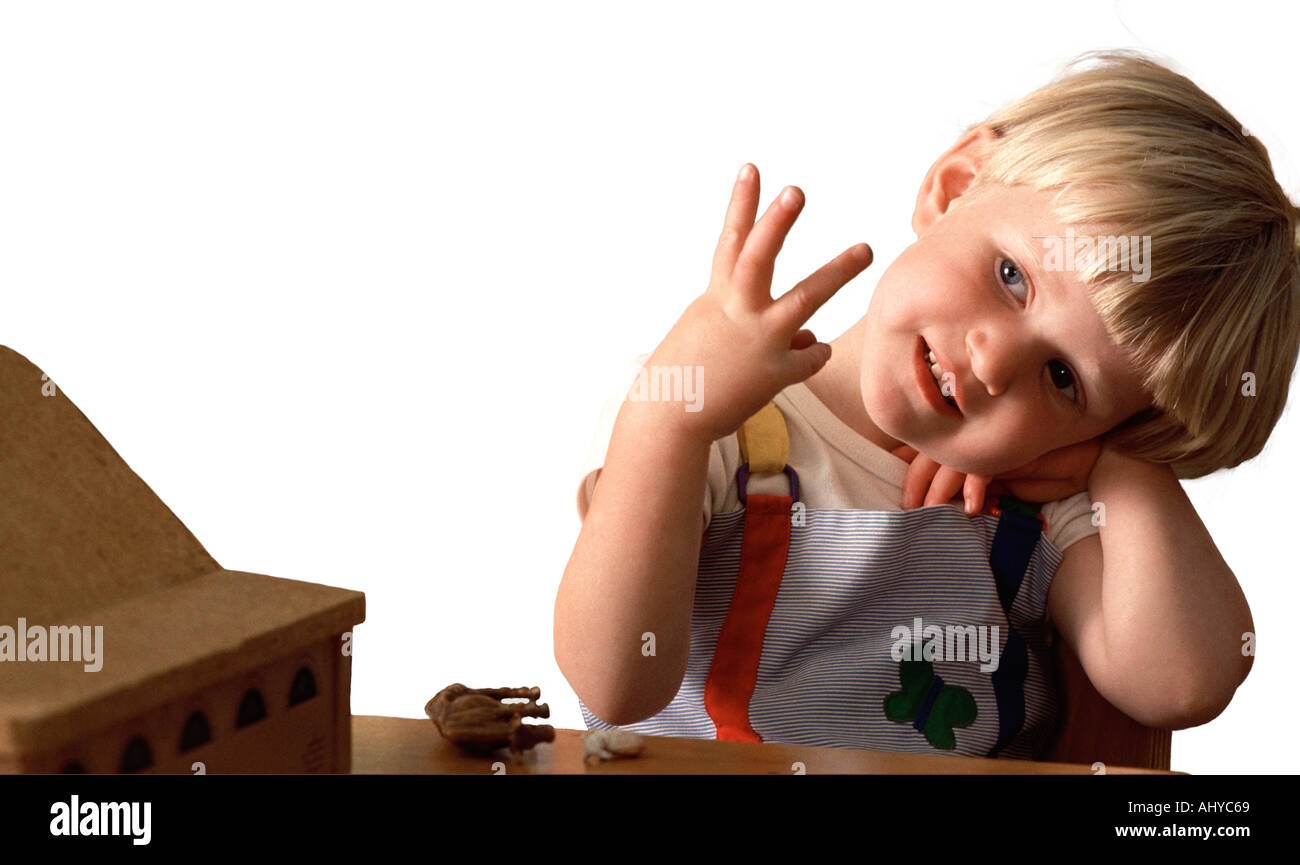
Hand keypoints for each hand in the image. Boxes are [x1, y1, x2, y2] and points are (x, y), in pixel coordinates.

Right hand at [643, 163, 872, 444]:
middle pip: (758, 258)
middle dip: (776, 223)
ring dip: (836, 271)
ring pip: (804, 300)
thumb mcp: (717, 338)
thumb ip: (763, 326)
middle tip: (796, 191)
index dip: (742, 204)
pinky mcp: (774, 374)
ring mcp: (757, 342)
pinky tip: (808, 354)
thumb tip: (808, 332)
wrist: (669, 419)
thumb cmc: (689, 374)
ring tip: (865, 248)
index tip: (752, 168)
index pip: (731, 242)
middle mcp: (738, 313)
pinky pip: (811, 356)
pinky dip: (813, 353)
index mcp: (717, 298)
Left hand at [893, 438, 1103, 512]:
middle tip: (907, 508)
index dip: (908, 463)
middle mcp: (980, 429)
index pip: (930, 444)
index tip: (894, 485)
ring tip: (932, 512)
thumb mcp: (1007, 480)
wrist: (1097, 459)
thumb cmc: (1051, 468)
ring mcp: (995, 434)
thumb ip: (975, 482)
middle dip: (916, 482)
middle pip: (932, 450)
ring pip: (952, 458)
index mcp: (973, 433)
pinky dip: (977, 486)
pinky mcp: (1015, 445)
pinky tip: (976, 506)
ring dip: (941, 489)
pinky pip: (985, 465)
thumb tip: (945, 498)